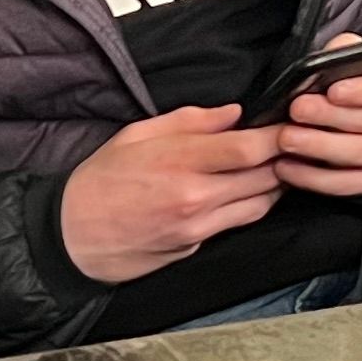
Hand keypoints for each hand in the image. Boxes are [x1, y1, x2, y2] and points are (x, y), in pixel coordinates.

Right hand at [56, 105, 289, 282]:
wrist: (72, 237)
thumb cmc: (100, 180)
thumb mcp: (136, 135)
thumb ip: (189, 121)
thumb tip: (233, 114)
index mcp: (180, 161)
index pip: (250, 148)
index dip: (278, 135)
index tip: (288, 124)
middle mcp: (196, 197)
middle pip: (266, 177)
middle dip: (283, 159)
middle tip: (289, 143)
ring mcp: (198, 227)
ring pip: (260, 204)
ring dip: (273, 185)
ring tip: (272, 166)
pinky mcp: (196, 246)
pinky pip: (236, 223)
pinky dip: (248, 205)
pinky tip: (244, 191)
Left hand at [269, 38, 361, 198]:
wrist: (360, 119)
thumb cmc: (348, 85)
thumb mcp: (348, 59)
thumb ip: (340, 53)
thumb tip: (323, 63)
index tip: (334, 90)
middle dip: (328, 116)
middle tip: (297, 110)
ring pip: (356, 154)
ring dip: (317, 146)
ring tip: (286, 138)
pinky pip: (344, 183)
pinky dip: (312, 177)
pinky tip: (285, 167)